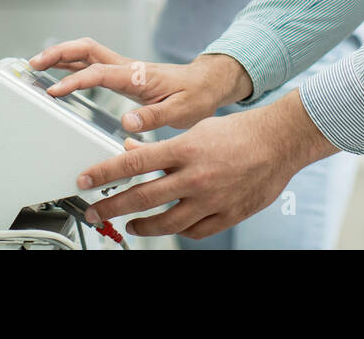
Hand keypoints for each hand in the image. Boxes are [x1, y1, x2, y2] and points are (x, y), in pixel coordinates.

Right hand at [29, 37, 251, 130]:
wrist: (207, 85)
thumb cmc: (196, 97)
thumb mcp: (180, 112)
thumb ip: (153, 117)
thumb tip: (127, 123)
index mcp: (136, 75)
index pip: (97, 73)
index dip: (73, 81)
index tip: (54, 91)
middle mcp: (127, 68)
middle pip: (85, 50)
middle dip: (58, 53)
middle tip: (33, 64)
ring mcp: (124, 69)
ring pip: (87, 54)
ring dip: (61, 55)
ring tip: (37, 65)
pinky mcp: (124, 75)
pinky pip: (93, 64)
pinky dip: (73, 64)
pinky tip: (62, 74)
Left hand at [78, 90, 339, 238]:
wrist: (278, 142)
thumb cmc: (237, 133)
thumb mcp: (195, 130)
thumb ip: (162, 147)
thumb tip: (131, 151)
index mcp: (185, 149)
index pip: (133, 163)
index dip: (104, 173)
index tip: (84, 181)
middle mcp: (195, 177)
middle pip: (143, 197)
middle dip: (113, 207)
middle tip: (95, 212)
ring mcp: (211, 199)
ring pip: (166, 223)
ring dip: (142, 226)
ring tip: (130, 226)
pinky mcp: (228, 215)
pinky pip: (195, 231)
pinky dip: (179, 231)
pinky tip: (170, 227)